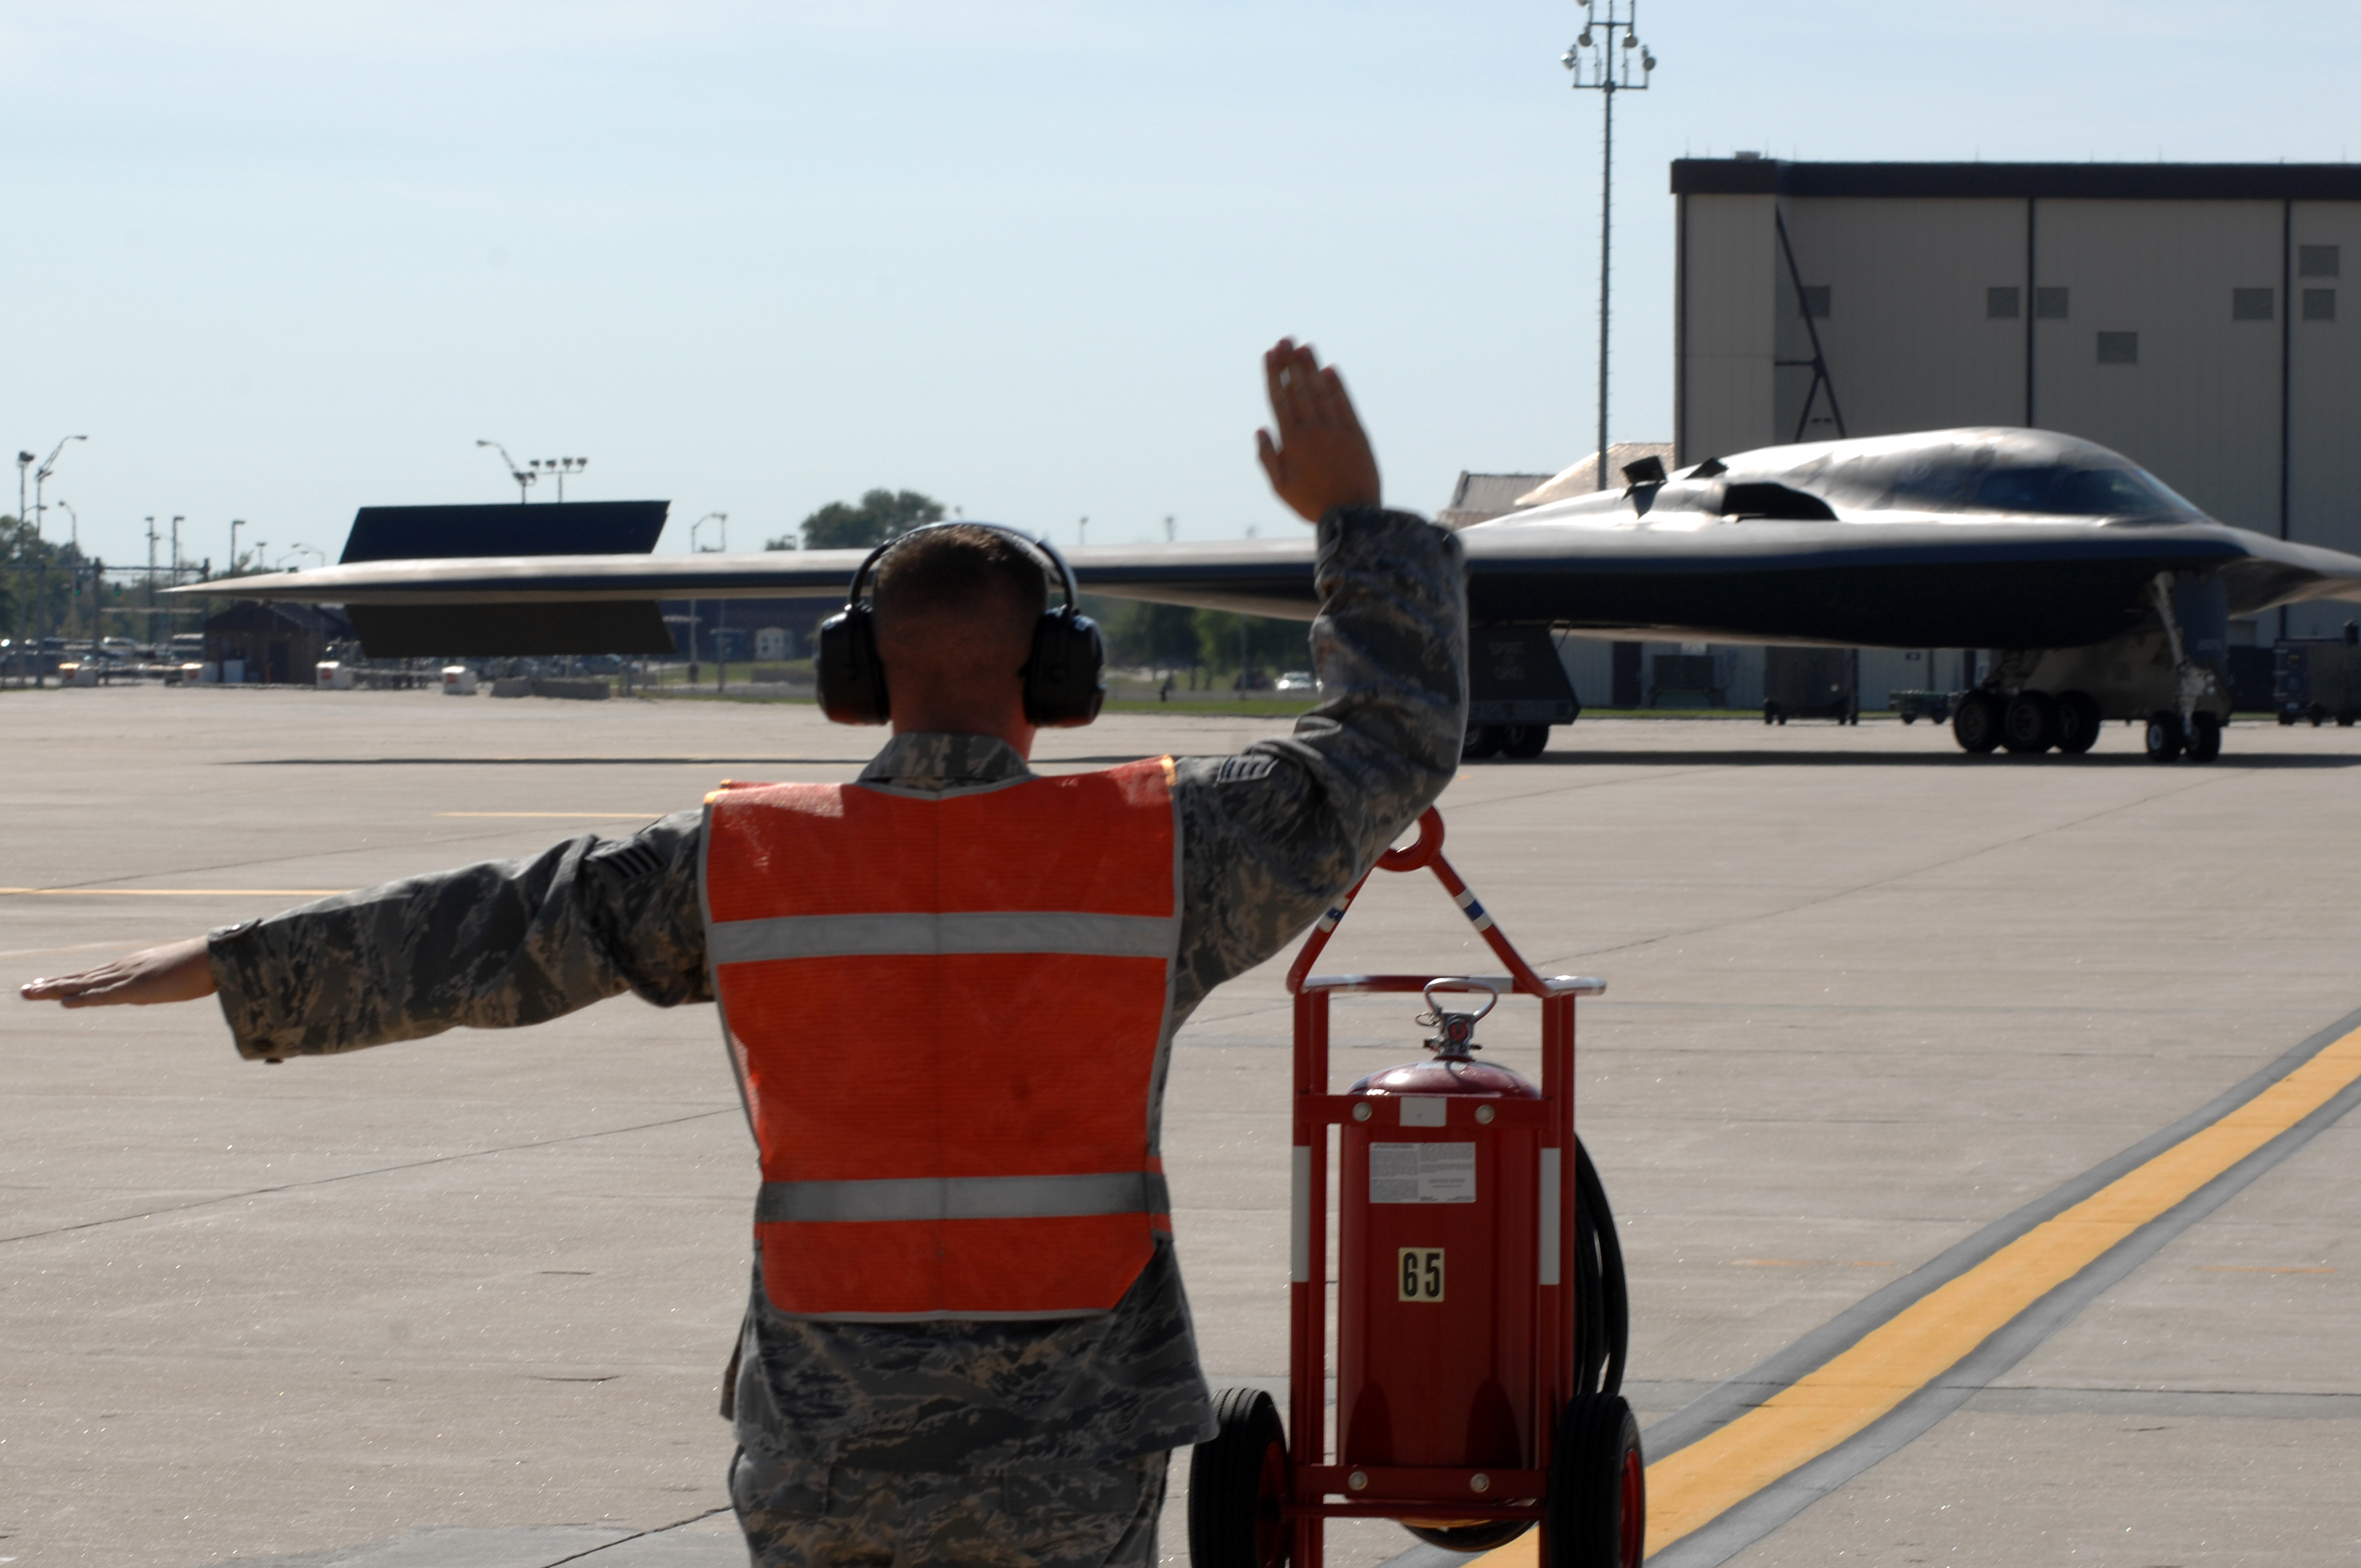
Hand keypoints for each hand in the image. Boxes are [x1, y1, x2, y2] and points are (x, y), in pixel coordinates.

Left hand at [20, 937, 215, 1008]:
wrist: (215, 956)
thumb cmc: (200, 966)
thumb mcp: (171, 977)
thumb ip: (155, 984)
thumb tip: (149, 992)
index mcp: (131, 967)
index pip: (91, 976)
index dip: (66, 981)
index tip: (44, 982)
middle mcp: (124, 969)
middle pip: (81, 978)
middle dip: (51, 984)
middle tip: (24, 990)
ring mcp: (128, 977)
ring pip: (84, 984)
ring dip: (55, 989)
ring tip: (29, 992)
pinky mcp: (138, 987)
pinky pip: (105, 995)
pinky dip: (83, 998)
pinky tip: (64, 1002)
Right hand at [1256, 338, 1380, 521]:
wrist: (1354, 515)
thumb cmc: (1312, 503)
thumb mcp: (1281, 487)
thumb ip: (1268, 457)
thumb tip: (1261, 430)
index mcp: (1292, 441)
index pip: (1280, 398)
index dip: (1274, 374)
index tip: (1270, 353)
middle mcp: (1313, 429)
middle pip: (1298, 388)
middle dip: (1290, 362)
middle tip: (1285, 340)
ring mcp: (1337, 429)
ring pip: (1321, 391)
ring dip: (1312, 367)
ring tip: (1304, 346)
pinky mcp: (1357, 433)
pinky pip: (1344, 403)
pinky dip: (1337, 385)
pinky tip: (1329, 370)